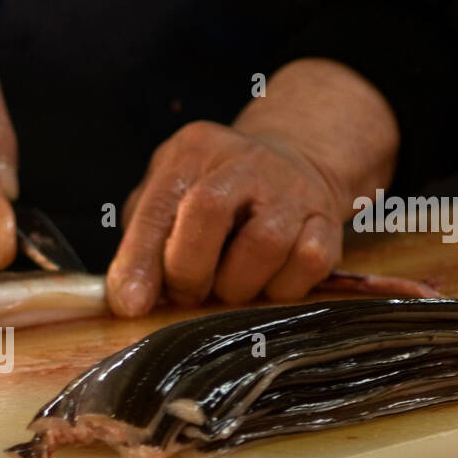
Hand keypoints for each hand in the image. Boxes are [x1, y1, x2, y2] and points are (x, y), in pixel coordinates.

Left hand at [106, 59, 399, 314]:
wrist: (292, 164)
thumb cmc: (213, 193)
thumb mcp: (167, 201)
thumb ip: (143, 244)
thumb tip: (130, 299)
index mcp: (192, 153)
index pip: (157, 206)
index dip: (139, 260)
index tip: (131, 304)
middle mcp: (244, 162)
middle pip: (208, 212)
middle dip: (190, 271)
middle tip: (189, 293)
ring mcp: (292, 189)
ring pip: (264, 244)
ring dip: (238, 286)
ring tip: (230, 286)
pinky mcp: (327, 220)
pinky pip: (308, 263)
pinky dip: (282, 288)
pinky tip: (268, 282)